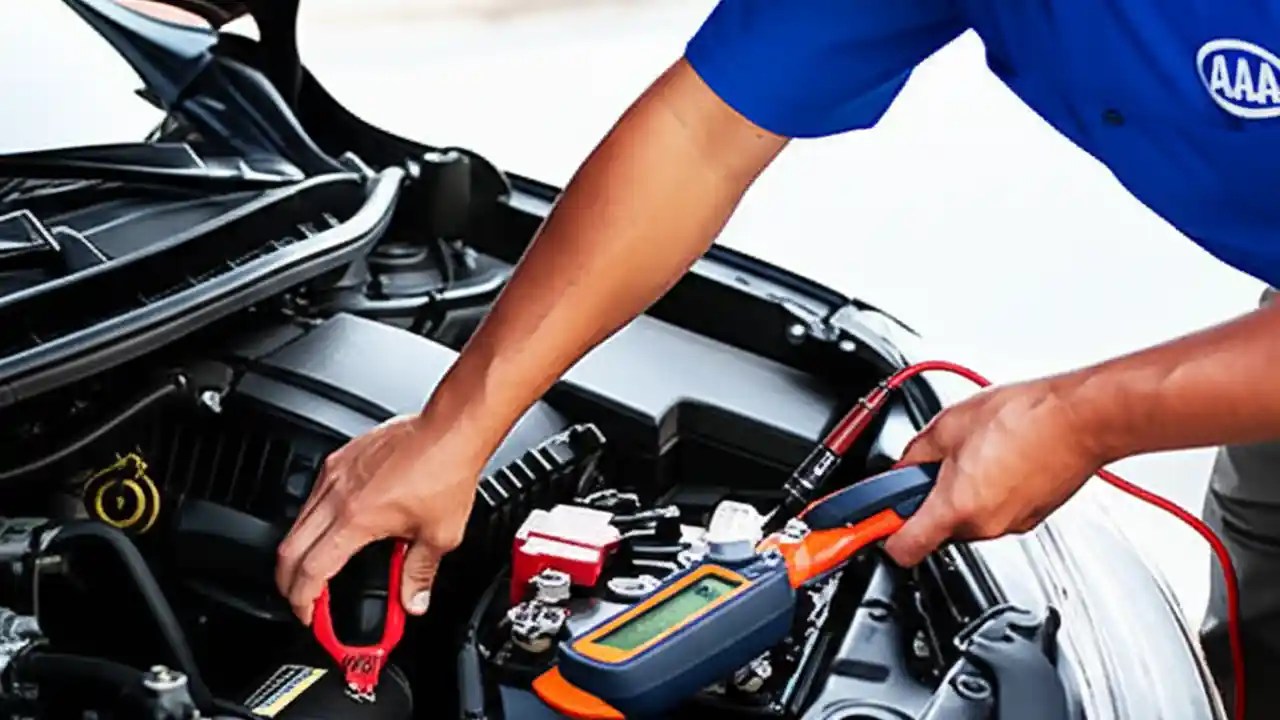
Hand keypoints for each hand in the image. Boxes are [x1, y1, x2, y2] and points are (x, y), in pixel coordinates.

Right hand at [275, 414, 485, 624]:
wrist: (451, 428)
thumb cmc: (446, 469)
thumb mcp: (440, 535)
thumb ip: (420, 574)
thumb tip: (413, 600)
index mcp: (356, 519)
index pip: (311, 571)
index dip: (303, 601)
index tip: (310, 617)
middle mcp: (337, 494)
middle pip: (289, 549)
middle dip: (289, 582)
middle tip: (304, 600)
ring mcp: (335, 473)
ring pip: (297, 521)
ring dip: (300, 550)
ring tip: (318, 569)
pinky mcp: (341, 458)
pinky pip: (313, 496)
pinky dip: (314, 521)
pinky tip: (334, 528)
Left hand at [883, 376, 1106, 566]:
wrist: (1081, 419)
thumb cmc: (1026, 417)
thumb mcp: (948, 425)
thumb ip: (914, 454)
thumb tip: (899, 469)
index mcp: (955, 508)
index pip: (903, 550)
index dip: (884, 534)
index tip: (877, 520)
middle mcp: (983, 527)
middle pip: (934, 531)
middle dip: (924, 502)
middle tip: (930, 469)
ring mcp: (1010, 525)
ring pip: (965, 521)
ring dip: (958, 496)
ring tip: (972, 456)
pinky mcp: (1030, 519)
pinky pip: (993, 513)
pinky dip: (986, 494)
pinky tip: (996, 461)